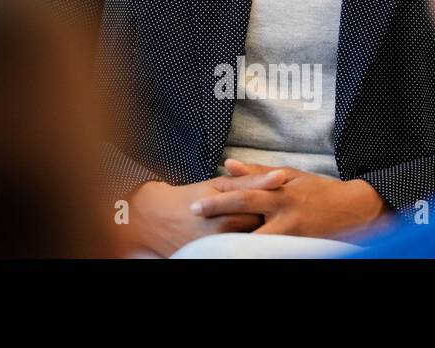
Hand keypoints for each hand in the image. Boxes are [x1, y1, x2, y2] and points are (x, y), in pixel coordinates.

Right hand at [129, 169, 291, 256]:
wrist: (154, 219)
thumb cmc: (188, 197)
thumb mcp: (217, 185)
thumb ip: (250, 181)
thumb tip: (280, 176)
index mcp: (229, 216)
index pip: (266, 214)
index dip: (275, 206)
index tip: (278, 202)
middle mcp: (225, 238)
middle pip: (262, 232)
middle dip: (270, 222)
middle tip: (272, 214)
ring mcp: (220, 252)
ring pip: (253, 243)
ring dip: (259, 233)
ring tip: (258, 224)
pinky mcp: (215, 258)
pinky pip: (240, 252)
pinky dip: (246, 243)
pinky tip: (243, 235)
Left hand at [187, 159, 390, 238]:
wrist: (355, 209)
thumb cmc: (317, 190)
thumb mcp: (288, 175)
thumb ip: (256, 172)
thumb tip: (227, 164)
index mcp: (278, 193)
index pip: (242, 196)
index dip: (217, 202)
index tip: (194, 206)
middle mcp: (285, 213)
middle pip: (246, 220)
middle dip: (221, 225)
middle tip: (197, 227)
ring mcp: (294, 233)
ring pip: (259, 242)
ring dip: (236, 243)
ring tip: (213, 247)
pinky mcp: (302, 247)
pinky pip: (274, 250)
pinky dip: (258, 251)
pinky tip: (243, 253)